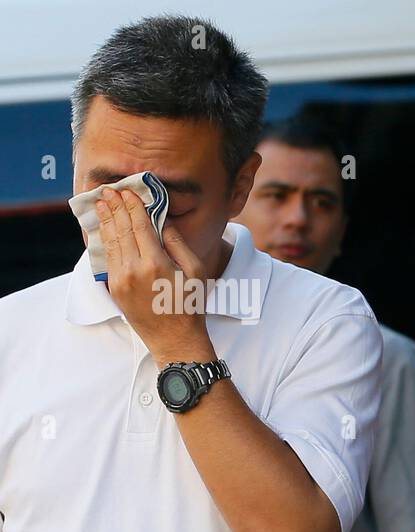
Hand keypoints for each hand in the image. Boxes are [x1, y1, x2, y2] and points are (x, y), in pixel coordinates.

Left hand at [97, 187, 214, 364]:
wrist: (175, 340)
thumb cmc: (191, 306)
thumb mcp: (196, 272)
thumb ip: (178, 244)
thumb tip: (162, 221)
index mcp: (155, 264)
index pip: (140, 226)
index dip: (133, 206)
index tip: (128, 191)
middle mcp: (133, 270)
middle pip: (121, 230)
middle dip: (115, 208)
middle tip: (109, 191)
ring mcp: (120, 280)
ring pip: (110, 243)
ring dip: (106, 221)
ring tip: (102, 204)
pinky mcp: (114, 289)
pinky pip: (107, 258)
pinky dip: (105, 240)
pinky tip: (105, 229)